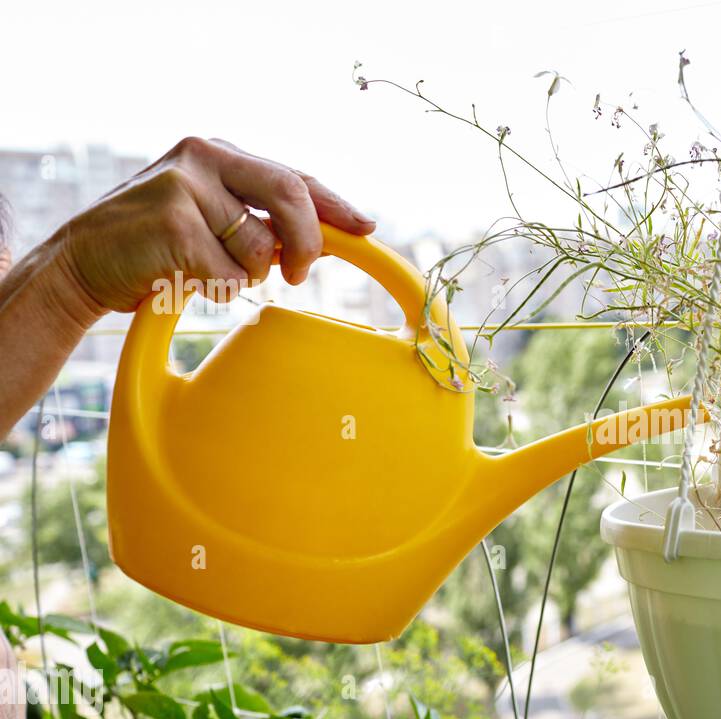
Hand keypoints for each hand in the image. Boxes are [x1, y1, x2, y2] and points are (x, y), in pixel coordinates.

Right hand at [54, 137, 375, 325]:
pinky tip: (180, 279)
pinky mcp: (175, 224)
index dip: (334, 204)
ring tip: (203, 270)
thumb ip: (256, 217)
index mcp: (216, 153)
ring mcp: (187, 187)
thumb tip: (321, 239)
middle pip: (291, 195)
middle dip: (307, 243)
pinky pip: (229, 274)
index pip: (292, 175)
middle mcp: (204, 157)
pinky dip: (214, 289)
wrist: (80, 264)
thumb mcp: (207, 218)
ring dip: (244, 276)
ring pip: (261, 246)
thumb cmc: (152, 247)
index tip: (366, 228)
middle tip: (296, 275)